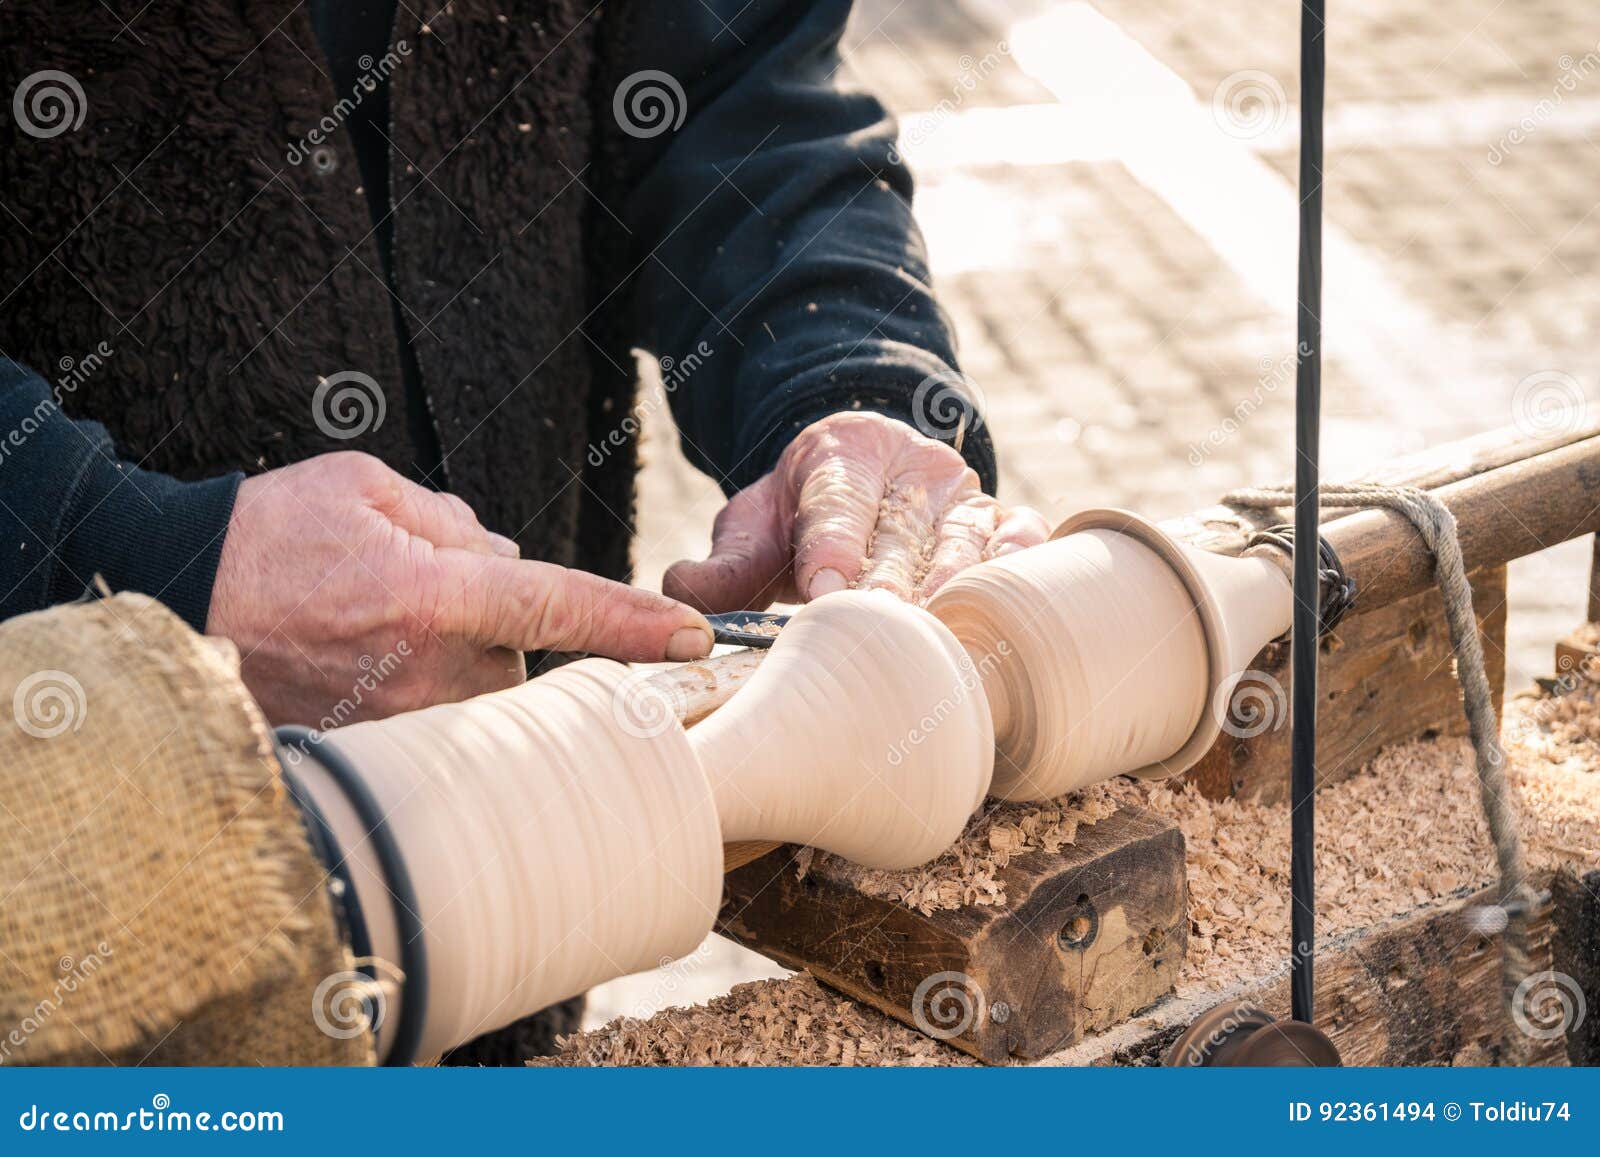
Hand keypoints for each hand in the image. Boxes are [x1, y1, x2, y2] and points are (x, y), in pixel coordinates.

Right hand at [208, 452, 712, 725]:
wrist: (173, 593)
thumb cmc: (270, 532)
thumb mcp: (367, 485)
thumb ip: (459, 521)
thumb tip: (512, 557)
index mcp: (434, 592)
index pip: (560, 606)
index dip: (634, 624)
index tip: (693, 639)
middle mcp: (425, 667)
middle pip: (523, 662)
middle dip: (499, 632)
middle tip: (426, 601)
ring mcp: (396, 720)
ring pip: (480, 698)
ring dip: (459, 665)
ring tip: (381, 632)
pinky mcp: (368, 750)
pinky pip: (432, 727)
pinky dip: (420, 695)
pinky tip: (365, 665)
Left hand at [664, 412, 1048, 610]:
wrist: (867, 476)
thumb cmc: (803, 515)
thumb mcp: (756, 523)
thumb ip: (725, 560)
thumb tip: (681, 589)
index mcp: (843, 454)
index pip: (837, 501)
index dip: (831, 546)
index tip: (824, 591)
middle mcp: (910, 470)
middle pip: (901, 532)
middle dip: (890, 585)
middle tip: (879, 632)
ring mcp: (962, 496)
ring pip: (964, 542)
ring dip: (953, 591)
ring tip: (940, 642)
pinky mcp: (1001, 519)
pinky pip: (1021, 537)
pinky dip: (1019, 568)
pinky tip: (1007, 606)